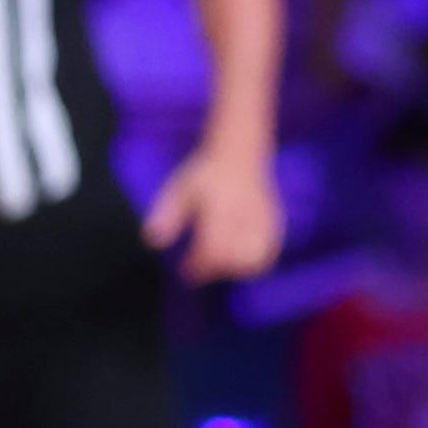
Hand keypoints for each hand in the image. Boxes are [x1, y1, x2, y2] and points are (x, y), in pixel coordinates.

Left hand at [146, 142, 283, 283]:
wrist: (240, 155)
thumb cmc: (204, 176)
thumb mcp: (179, 189)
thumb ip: (167, 214)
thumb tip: (153, 242)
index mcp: (221, 204)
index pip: (213, 246)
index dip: (198, 265)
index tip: (185, 272)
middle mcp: (245, 212)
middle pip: (233, 257)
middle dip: (214, 270)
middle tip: (199, 271)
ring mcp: (263, 218)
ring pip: (254, 259)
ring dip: (235, 269)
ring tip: (219, 267)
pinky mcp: (275, 223)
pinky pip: (268, 253)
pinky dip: (254, 264)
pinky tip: (238, 262)